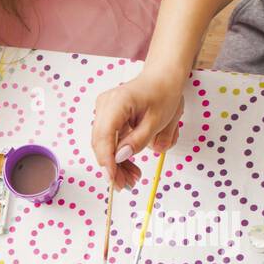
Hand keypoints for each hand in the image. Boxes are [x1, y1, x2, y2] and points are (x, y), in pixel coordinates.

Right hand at [92, 69, 185, 188]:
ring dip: (116, 163)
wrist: (162, 78)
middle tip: (126, 184)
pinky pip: (109, 140)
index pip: (104, 136)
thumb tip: (120, 157)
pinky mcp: (107, 118)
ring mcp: (103, 111)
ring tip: (132, 177)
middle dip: (112, 166)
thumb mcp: (157, 120)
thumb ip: (138, 140)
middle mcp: (104, 105)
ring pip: (104, 145)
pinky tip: (129, 166)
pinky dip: (118, 154)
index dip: (107, 160)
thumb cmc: (163, 93)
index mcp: (117, 102)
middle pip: (101, 143)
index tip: (113, 179)